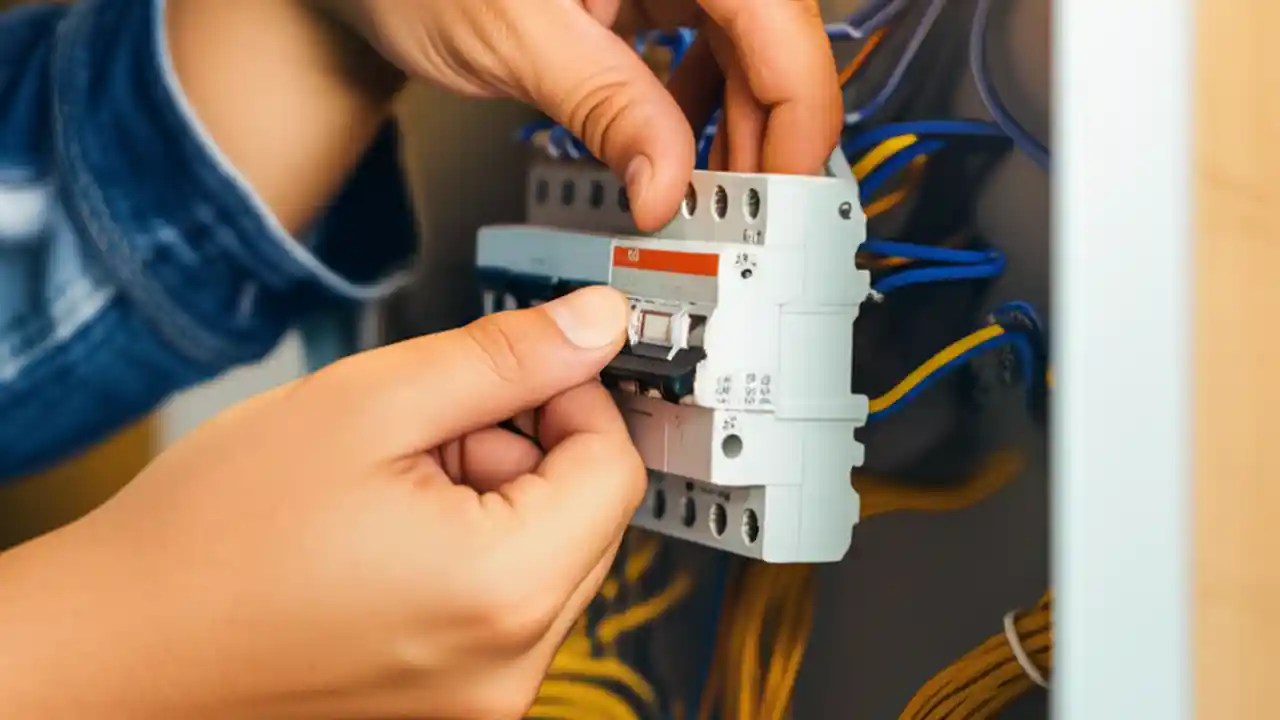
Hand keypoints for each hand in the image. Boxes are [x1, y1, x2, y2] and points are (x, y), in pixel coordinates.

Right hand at [0, 287, 644, 718]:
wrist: (114, 647)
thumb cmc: (211, 539)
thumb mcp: (371, 405)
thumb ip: (505, 358)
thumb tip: (595, 322)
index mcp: (504, 592)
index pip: (614, 469)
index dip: (578, 396)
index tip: (530, 364)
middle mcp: (507, 665)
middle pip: (584, 517)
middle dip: (524, 450)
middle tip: (430, 426)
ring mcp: (479, 697)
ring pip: (543, 558)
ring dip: (491, 500)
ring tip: (388, 483)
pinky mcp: (448, 706)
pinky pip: (499, 606)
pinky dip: (466, 552)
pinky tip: (383, 532)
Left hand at [314, 0, 841, 229]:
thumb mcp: (516, 40)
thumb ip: (606, 108)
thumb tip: (669, 186)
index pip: (778, 18)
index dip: (798, 110)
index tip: (784, 190)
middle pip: (769, 40)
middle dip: (766, 132)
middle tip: (748, 214)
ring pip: (741, 52)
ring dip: (736, 128)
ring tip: (714, 196)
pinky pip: (699, 53)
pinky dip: (696, 110)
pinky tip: (679, 151)